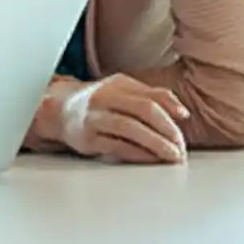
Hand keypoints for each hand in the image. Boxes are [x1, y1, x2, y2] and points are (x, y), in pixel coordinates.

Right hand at [57, 74, 190, 163]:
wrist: (59, 112)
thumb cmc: (99, 103)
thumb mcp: (123, 90)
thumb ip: (152, 96)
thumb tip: (181, 112)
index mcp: (117, 85)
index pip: (150, 95)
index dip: (171, 108)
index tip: (184, 120)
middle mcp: (103, 98)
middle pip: (143, 110)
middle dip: (167, 130)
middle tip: (181, 146)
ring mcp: (93, 118)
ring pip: (130, 128)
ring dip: (156, 144)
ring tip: (172, 156)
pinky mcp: (86, 139)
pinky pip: (117, 146)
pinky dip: (138, 154)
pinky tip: (151, 159)